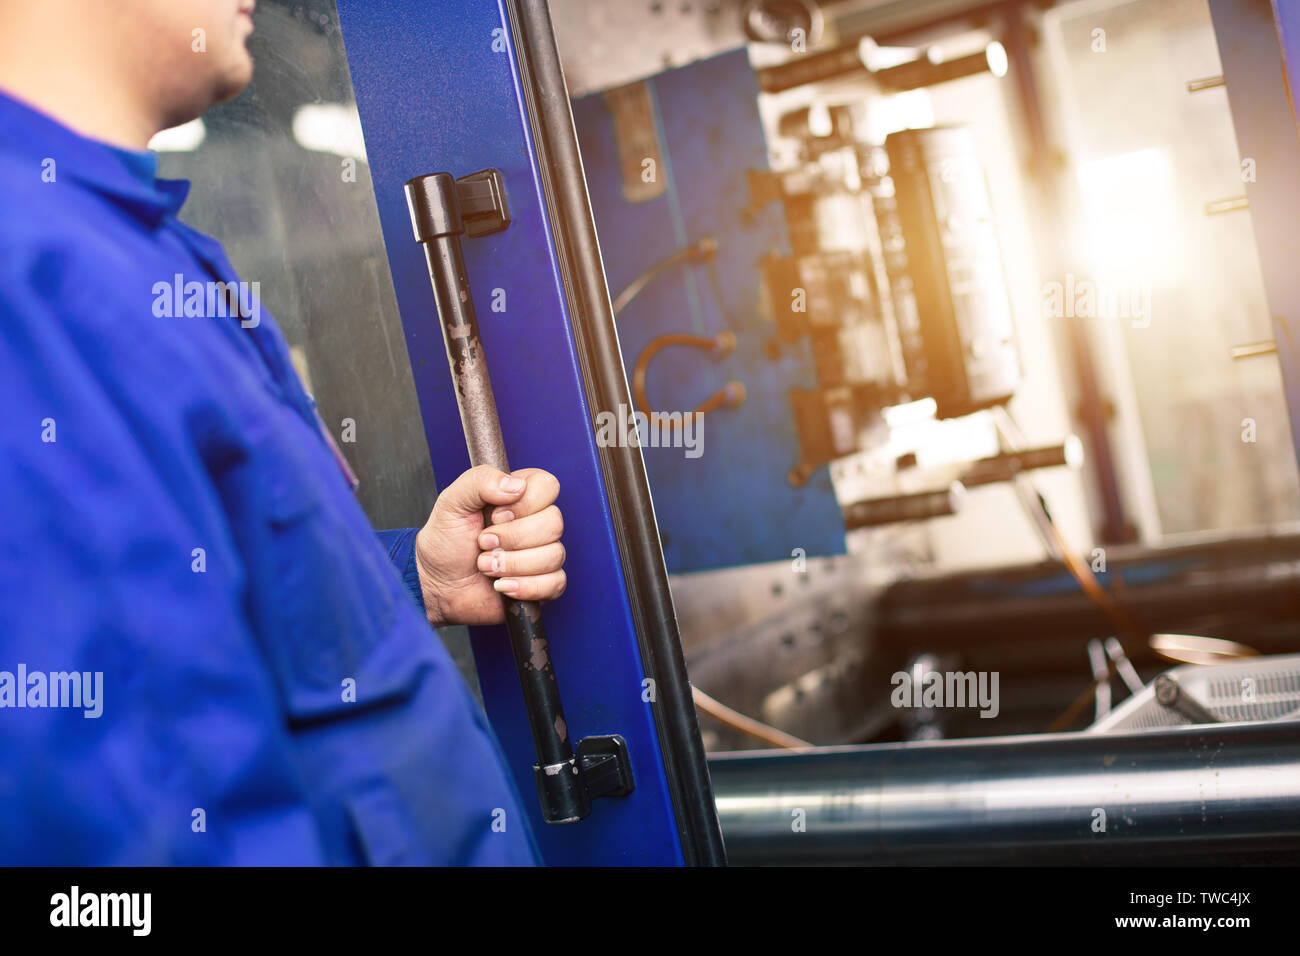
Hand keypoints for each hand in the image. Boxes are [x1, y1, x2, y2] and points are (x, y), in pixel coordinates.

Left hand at [414, 465, 565, 626]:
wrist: (437, 584)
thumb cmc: (445, 542)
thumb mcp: (452, 502)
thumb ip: (481, 480)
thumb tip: (516, 486)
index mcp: (519, 496)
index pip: (548, 486)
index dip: (525, 504)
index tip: (496, 515)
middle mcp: (535, 523)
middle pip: (554, 523)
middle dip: (512, 538)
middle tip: (484, 543)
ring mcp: (541, 553)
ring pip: (554, 555)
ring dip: (512, 564)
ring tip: (486, 566)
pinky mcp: (543, 583)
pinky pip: (555, 583)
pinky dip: (524, 586)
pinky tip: (502, 584)